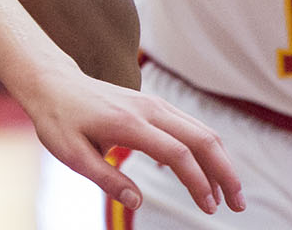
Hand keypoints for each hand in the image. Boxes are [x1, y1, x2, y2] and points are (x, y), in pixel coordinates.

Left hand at [19, 67, 244, 217]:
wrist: (53, 83)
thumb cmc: (59, 119)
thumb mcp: (71, 154)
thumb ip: (105, 179)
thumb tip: (137, 203)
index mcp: (129, 123)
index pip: (178, 154)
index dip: (198, 182)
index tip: (209, 208)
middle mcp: (148, 109)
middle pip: (203, 139)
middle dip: (226, 173)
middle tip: (238, 206)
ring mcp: (154, 103)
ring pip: (202, 131)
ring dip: (221, 162)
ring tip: (229, 195)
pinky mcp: (154, 105)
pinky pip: (190, 127)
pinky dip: (206, 150)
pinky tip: (203, 175)